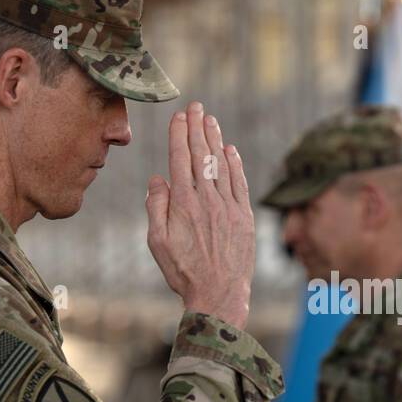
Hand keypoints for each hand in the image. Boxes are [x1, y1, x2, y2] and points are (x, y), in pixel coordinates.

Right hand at [145, 101, 254, 328]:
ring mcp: (229, 207)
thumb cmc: (183, 272)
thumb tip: (158, 178)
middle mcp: (207, 200)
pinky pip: (239, 183)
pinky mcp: (244, 217)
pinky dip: (235, 164)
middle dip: (197, 128)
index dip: (179, 134)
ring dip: (216, 139)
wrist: (219, 295)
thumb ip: (156, 207)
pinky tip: (230, 150)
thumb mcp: (157, 242)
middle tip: (197, 106)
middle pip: (201, 155)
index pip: (179, 159)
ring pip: (221, 165)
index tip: (179, 116)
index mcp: (183, 204)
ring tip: (211, 120)